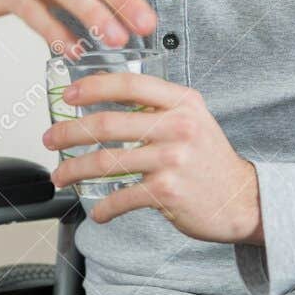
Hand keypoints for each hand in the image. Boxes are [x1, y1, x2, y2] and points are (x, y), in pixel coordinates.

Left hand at [43, 70, 263, 240]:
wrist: (243, 199)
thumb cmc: (209, 159)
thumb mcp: (192, 118)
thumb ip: (157, 106)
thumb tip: (106, 101)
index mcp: (181, 102)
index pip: (129, 83)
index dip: (93, 86)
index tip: (68, 95)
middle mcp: (177, 126)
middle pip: (107, 123)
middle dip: (69, 132)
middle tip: (51, 139)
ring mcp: (172, 159)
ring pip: (106, 161)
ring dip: (74, 170)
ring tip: (61, 175)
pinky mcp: (168, 191)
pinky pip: (122, 197)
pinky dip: (104, 208)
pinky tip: (98, 211)